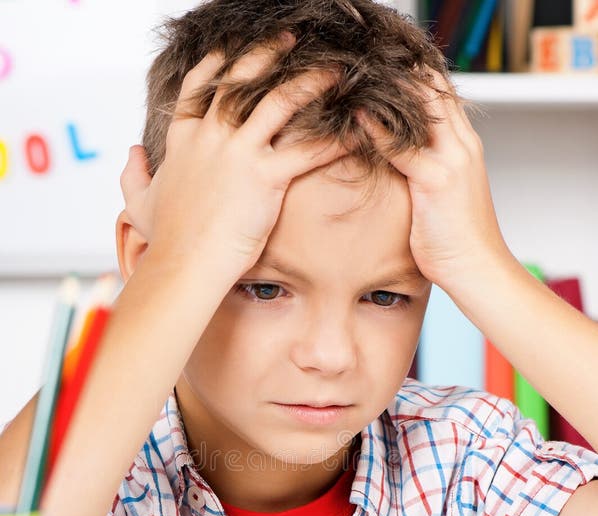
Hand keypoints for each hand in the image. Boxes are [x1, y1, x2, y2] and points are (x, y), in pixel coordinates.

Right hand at [119, 33, 347, 279]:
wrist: (184, 265)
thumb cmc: (166, 242)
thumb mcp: (139, 203)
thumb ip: (133, 174)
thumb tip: (132, 153)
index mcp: (183, 140)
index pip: (198, 86)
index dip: (217, 63)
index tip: (233, 48)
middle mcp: (210, 137)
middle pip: (241, 81)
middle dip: (267, 55)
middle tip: (291, 39)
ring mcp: (238, 155)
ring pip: (278, 103)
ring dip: (309, 83)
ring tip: (334, 72)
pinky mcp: (265, 179)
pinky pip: (306, 152)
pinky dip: (333, 140)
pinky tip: (353, 131)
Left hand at [355, 70, 510, 294]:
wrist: (477, 268)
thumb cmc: (457, 240)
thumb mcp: (443, 196)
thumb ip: (426, 172)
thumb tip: (399, 167)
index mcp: (466, 146)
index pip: (442, 96)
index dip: (413, 81)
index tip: (380, 78)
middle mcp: (462, 145)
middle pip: (432, 90)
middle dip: (398, 78)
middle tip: (360, 75)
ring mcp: (452, 159)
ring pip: (419, 108)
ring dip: (387, 93)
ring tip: (352, 86)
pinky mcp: (436, 179)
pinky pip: (401, 147)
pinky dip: (377, 130)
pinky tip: (355, 119)